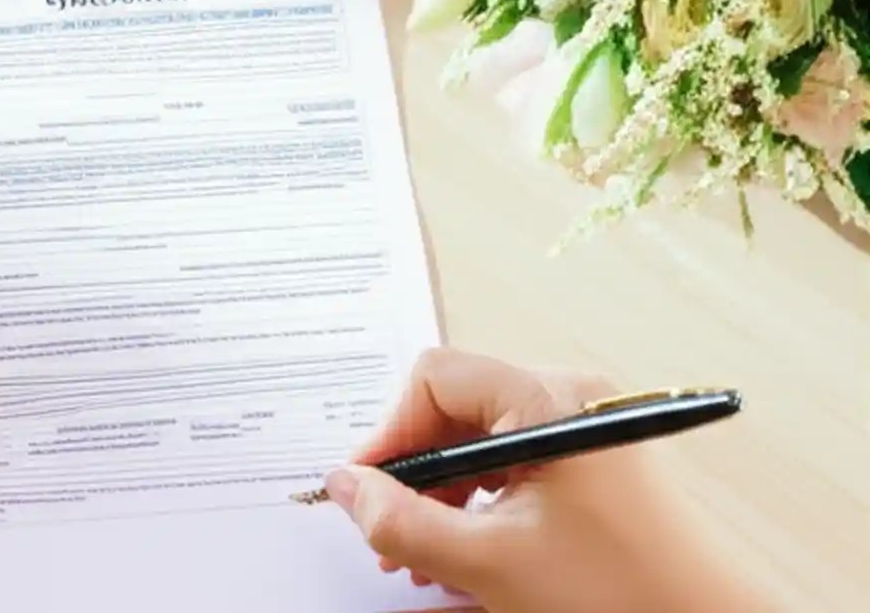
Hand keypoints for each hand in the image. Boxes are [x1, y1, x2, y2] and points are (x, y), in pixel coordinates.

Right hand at [324, 348, 774, 612]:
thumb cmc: (622, 594)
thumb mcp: (489, 562)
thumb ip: (401, 523)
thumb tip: (346, 488)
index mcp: (550, 400)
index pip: (436, 378)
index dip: (389, 432)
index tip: (364, 487)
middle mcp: (570, 398)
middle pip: (455, 408)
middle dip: (413, 472)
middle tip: (386, 529)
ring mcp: (583, 428)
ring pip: (480, 439)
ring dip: (441, 494)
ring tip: (421, 555)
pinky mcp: (591, 461)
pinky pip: (511, 463)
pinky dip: (477, 502)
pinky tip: (462, 551)